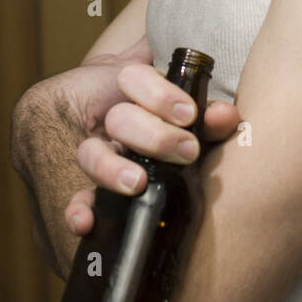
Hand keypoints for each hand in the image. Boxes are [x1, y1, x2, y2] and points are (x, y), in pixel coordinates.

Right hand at [65, 61, 240, 236]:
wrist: (143, 145)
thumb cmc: (182, 131)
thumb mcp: (198, 122)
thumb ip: (212, 118)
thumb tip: (224, 117)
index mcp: (137, 94)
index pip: (135, 79)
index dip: (159, 95)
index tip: (189, 115)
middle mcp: (114, 121)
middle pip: (120, 120)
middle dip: (155, 136)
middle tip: (187, 150)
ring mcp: (99, 152)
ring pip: (90, 152)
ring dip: (112, 169)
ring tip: (139, 183)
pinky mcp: (90, 185)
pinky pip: (78, 197)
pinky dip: (78, 210)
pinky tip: (85, 222)